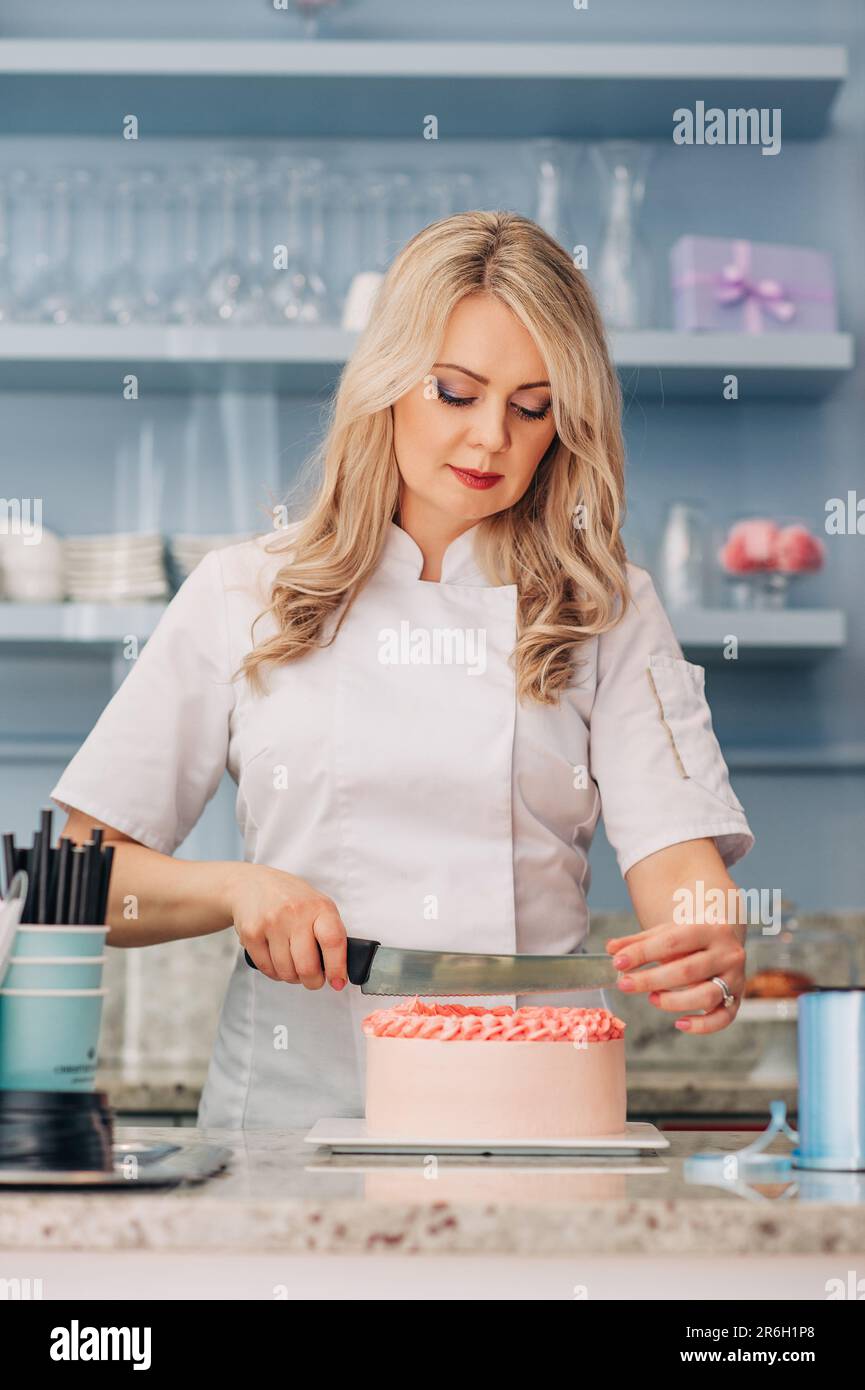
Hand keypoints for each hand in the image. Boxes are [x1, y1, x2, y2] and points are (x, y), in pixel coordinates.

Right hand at [224, 863, 346, 989]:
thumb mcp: (317, 905)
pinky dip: (275, 973)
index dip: (337, 967)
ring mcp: (272, 923)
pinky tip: (278, 961)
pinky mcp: (252, 934)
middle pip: (307, 966)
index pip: (333, 941)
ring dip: (292, 977)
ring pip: (286, 972)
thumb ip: (329, 932)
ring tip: (293, 966)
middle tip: (313, 980)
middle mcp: (295, 913)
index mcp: (319, 907)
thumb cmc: (290, 898)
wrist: (251, 884)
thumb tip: (339, 968)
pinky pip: (267, 969)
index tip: (338, 982)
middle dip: (313, 981)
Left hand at [605, 919, 745, 1033]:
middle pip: (688, 970)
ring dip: (675, 1001)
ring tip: (652, 999)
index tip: (618, 963)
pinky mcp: (738, 999)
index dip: (643, 953)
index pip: (673, 942)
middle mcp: (728, 952)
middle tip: (625, 985)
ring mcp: (735, 977)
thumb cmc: (689, 936)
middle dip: (652, 980)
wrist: (723, 937)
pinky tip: (679, 1023)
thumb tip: (611, 949)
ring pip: (707, 995)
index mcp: (710, 928)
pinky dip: (702, 1026)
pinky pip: (723, 1018)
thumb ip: (638, 941)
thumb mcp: (666, 931)